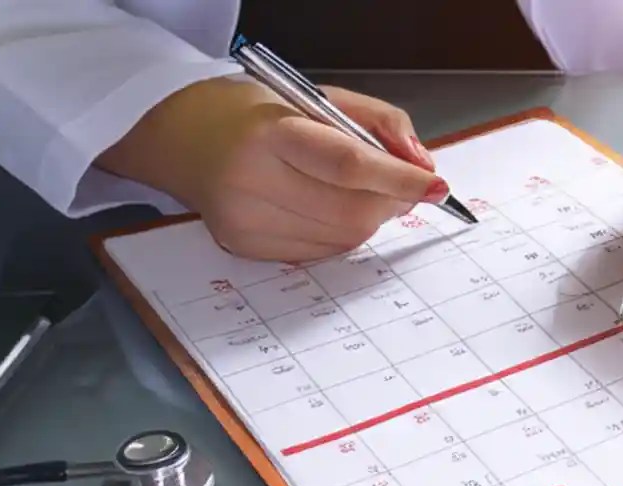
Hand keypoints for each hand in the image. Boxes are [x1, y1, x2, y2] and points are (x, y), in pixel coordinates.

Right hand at [97, 78, 446, 261]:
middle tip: (400, 187)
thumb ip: (382, 124)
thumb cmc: (259, 114)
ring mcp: (245, 221)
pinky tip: (325, 207)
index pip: (348, 165)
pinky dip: (341, 233)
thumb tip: (423, 166)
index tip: (436, 185)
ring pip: (343, 239)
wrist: (185, 136)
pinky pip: (321, 252)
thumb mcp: (320, 97)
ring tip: (356, 191)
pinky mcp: (245, 248)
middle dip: (391, 203)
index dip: (399, 179)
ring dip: (369, 219)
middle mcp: (251, 181)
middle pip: (352, 212)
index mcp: (269, 132)